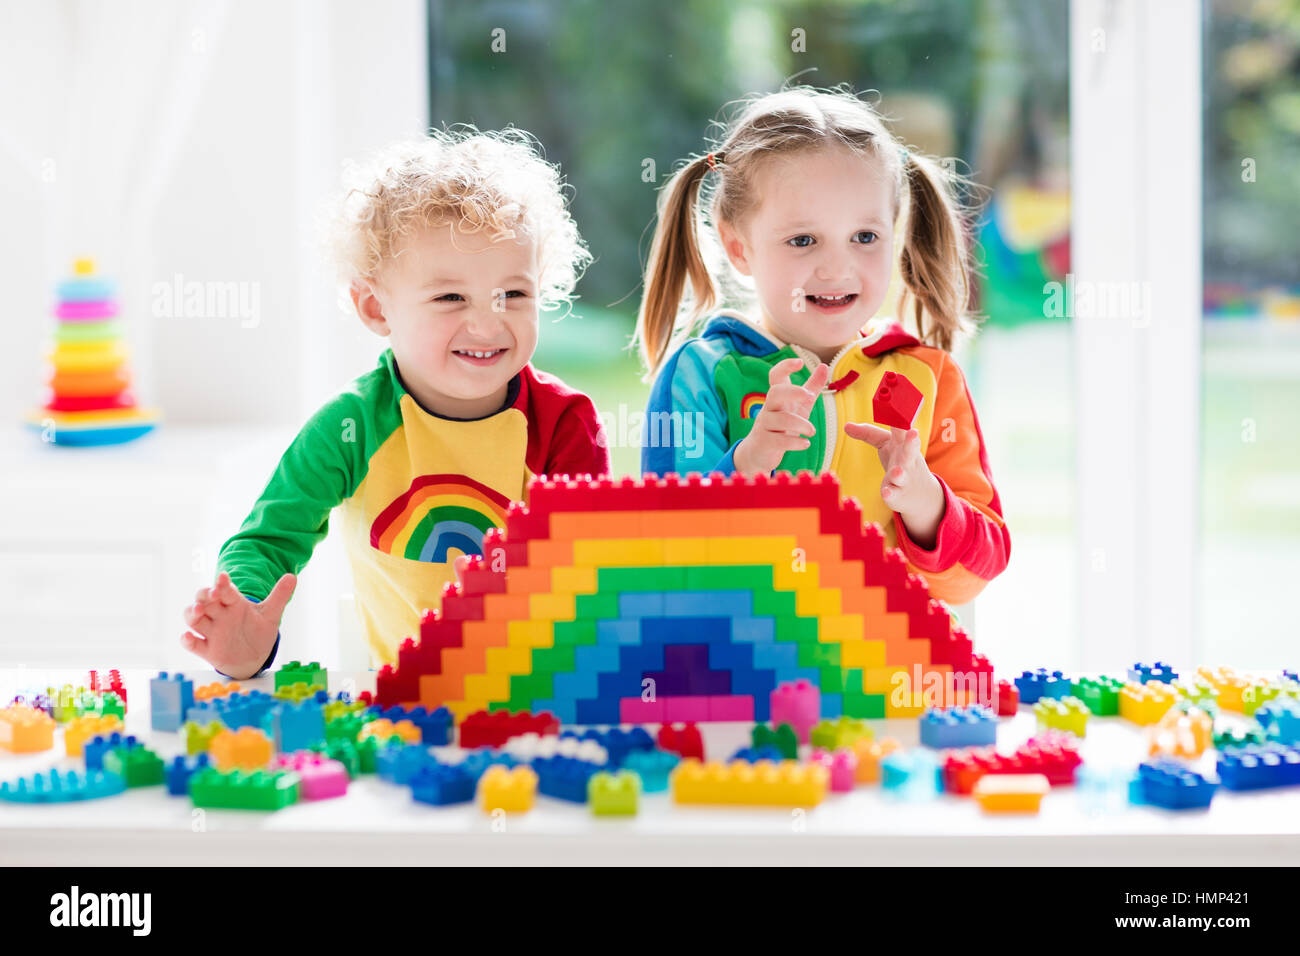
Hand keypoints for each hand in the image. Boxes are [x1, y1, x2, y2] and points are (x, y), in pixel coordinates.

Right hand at [180, 571, 294, 679]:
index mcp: (234, 604)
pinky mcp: (207, 649)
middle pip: (204, 600)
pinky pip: (192, 644)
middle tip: (212, 593)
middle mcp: (220, 615)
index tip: (224, 577)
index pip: (225, 590)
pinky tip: (188, 637)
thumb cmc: (258, 631)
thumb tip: (292, 576)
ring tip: (198, 610)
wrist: (254, 657)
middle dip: (204, 595)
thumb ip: (279, 596)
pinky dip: (188, 641)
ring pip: (194, 619)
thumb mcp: (271, 613)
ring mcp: (211, 632)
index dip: (223, 584)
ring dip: (192, 614)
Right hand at [733, 358, 830, 475]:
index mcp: (777, 397)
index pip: (775, 376)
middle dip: (793, 392)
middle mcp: (769, 408)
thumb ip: (811, 387)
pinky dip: (795, 442)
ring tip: (812, 431)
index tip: (800, 362)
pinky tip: (806, 443)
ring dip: (801, 424)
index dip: (785, 366)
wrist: (758, 453)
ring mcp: (764, 425)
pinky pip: (778, 440)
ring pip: (780, 419)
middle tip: (811, 397)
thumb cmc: (782, 426)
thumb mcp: (799, 406)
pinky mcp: (764, 442)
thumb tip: (823, 366)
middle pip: (775, 392)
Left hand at [843, 421, 944, 547]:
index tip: (897, 402)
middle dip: (912, 441)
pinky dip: (890, 493)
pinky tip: (885, 492)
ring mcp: (904, 477)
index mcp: (902, 443)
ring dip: (900, 473)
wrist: (919, 493)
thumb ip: (868, 434)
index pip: (902, 427)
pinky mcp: (899, 494)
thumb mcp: (886, 444)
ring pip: (902, 474)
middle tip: (913, 432)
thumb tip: (846, 425)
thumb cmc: (899, 460)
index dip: (900, 415)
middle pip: (910, 449)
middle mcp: (907, 459)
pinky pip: (894, 494)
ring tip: (896, 472)